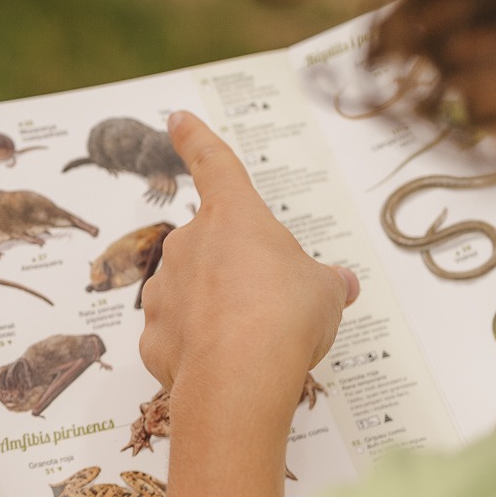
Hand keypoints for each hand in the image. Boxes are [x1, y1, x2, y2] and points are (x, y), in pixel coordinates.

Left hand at [138, 111, 357, 404]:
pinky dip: (199, 349)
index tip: (177, 119)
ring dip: (217, 312)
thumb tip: (342, 283)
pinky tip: (228, 366)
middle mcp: (189, 245)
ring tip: (254, 343)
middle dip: (237, 273)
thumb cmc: (284, 317)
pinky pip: (179, 337)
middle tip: (271, 305)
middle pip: (212, 248)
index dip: (196, 139)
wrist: (240, 376)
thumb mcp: (326, 293)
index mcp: (233, 216)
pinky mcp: (153, 335)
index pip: (214, 164)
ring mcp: (164, 289)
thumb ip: (327, 282)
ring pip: (192, 293)